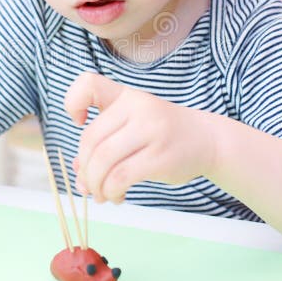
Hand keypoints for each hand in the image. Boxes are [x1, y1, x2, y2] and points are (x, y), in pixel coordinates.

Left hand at [65, 72, 214, 203]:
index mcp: (127, 96)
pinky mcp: (160, 157)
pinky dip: (112, 191)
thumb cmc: (163, 134)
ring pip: (103, 161)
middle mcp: (138, 108)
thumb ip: (104, 142)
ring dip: (96, 185)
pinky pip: (121, 178)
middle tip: (90, 184)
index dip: (73, 103)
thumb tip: (79, 175)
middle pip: (90, 139)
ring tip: (103, 194)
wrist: (208, 140)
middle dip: (85, 168)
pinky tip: (117, 196)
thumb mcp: (134, 123)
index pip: (88, 85)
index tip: (80, 122)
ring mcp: (150, 131)